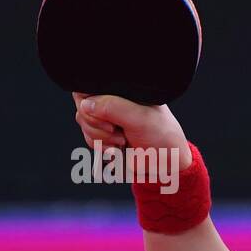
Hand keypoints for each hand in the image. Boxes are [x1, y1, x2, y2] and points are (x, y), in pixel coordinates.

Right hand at [72, 93, 192, 170]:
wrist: (167, 164)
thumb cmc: (162, 136)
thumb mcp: (140, 118)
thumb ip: (114, 108)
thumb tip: (86, 104)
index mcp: (122, 90)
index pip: (90, 86)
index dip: (89, 103)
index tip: (107, 118)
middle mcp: (114, 101)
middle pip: (83, 108)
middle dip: (97, 125)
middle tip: (116, 130)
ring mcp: (109, 118)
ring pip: (85, 125)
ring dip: (101, 138)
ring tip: (122, 141)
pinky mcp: (107, 135)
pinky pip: (90, 139)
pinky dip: (102, 147)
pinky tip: (118, 149)